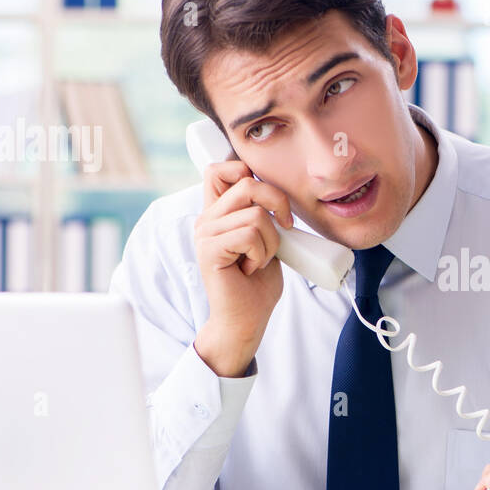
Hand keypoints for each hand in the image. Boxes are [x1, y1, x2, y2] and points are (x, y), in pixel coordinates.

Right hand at [192, 159, 293, 376]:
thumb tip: (277, 193)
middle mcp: (207, 219)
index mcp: (218, 213)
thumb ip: (261, 213)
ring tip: (259, 260)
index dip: (246, 171)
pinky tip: (250, 268)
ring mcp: (205, 233)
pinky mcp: (209, 249)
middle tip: (284, 228)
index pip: (219, 170)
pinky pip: (250, 235)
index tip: (270, 201)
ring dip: (271, 241)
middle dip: (277, 203)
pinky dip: (261, 254)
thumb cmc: (257, 283)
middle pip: (247, 183)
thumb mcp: (265, 239)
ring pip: (255, 215)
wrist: (247, 319)